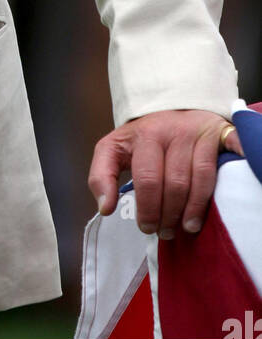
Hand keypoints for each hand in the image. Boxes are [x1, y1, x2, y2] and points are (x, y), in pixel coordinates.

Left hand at [89, 108, 243, 237]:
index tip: (147, 228)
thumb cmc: (142, 137)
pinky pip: (232, 151)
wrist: (169, 106)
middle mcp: (173, 130)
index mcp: (145, 135)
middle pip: (176, 183)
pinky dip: (237, 165)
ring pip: (202, 178)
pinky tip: (231, 189)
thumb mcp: (113, 148)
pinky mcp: (220, 132)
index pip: (148, 179)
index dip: (148, 209)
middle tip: (167, 232)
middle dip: (170, 214)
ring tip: (188, 227)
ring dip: (195, 209)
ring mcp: (199, 131)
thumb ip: (101, 175)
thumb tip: (105, 208)